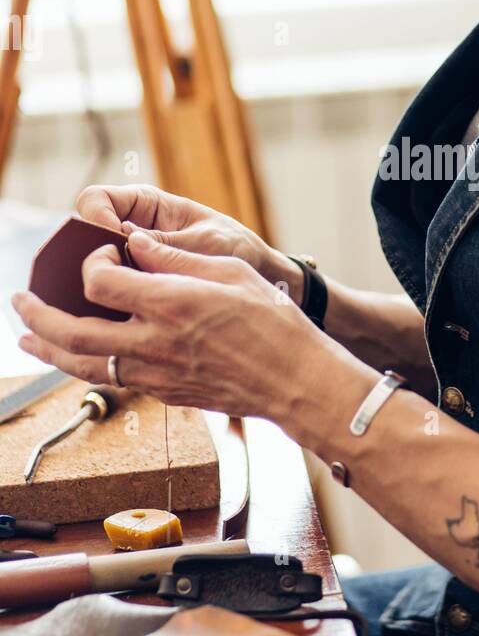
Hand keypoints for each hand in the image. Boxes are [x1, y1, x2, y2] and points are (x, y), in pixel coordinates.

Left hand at [12, 231, 332, 422]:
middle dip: (36, 315)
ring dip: (47, 350)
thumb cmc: (272, 321)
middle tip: (20, 301)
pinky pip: (111, 381)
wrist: (294, 379)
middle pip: (70, 331)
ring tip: (27, 338)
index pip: (98, 281)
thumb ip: (174, 257)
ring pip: (82, 365)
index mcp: (168, 303)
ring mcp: (155, 373)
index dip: (91, 263)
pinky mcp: (164, 393)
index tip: (104, 255)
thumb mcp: (228, 270)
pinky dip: (84, 367)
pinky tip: (78, 358)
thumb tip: (133, 242)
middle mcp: (152, 342)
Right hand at [76, 183, 302, 302]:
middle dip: (85, 260)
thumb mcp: (208, 245)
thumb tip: (125, 247)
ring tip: (102, 311)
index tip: (111, 245)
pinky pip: (113, 297)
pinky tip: (116, 328)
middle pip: (85, 239)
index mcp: (147, 206)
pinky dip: (110, 310)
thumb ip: (169, 247)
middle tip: (99, 286)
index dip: (95, 219)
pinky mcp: (138, 292)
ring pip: (95, 272)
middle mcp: (132, 231)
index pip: (97, 200)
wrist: (263, 281)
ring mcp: (132, 264)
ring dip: (94, 289)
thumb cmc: (240, 251)